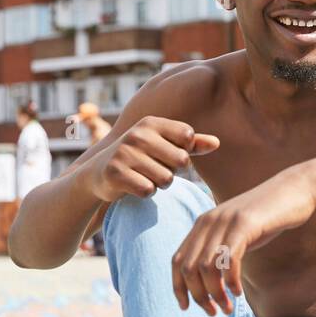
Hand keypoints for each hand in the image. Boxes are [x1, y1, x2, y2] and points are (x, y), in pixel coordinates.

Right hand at [83, 117, 217, 203]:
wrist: (98, 174)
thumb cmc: (140, 159)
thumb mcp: (164, 147)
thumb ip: (191, 144)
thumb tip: (217, 143)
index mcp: (150, 123)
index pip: (188, 136)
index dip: (184, 151)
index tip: (168, 153)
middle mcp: (137, 134)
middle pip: (181, 161)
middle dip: (172, 171)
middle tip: (154, 169)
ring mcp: (124, 153)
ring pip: (166, 179)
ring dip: (159, 184)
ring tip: (144, 177)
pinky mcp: (115, 173)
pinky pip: (148, 190)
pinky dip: (145, 192)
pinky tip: (133, 185)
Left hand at [172, 174, 315, 315]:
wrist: (294, 189)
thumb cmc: (267, 217)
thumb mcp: (237, 232)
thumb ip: (220, 249)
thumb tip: (209, 280)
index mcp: (202, 224)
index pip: (177, 260)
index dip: (179, 287)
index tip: (186, 307)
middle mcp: (208, 221)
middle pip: (189, 268)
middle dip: (199, 296)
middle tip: (215, 312)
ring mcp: (226, 221)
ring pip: (206, 267)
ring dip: (215, 294)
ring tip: (227, 308)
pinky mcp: (245, 224)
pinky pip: (228, 259)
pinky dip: (230, 281)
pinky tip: (238, 292)